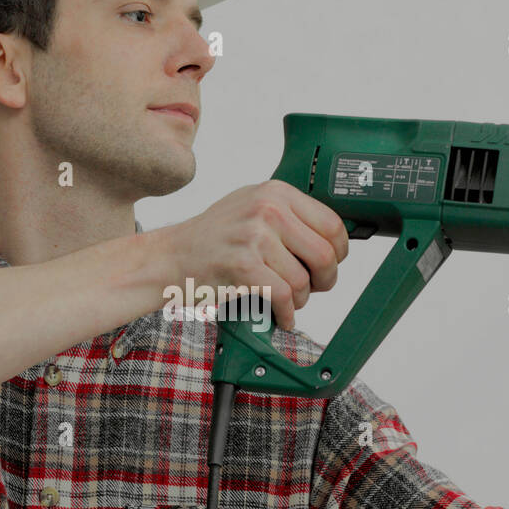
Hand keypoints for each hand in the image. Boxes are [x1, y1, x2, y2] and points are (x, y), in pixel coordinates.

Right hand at [159, 182, 348, 330]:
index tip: (328, 266)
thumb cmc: (211, 239)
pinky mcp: (243, 266)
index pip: (332, 224)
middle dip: (324, 281)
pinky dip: (285, 314)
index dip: (338, 253)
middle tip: (312, 289)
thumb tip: (332, 239)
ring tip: (283, 300)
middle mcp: (268, 209)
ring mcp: (254, 237)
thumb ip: (289, 216)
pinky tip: (280, 316)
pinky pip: (283, 297)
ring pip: (303, 281)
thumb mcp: (251, 208)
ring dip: (298, 300)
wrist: (170, 257)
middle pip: (325, 254)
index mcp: (275, 192)